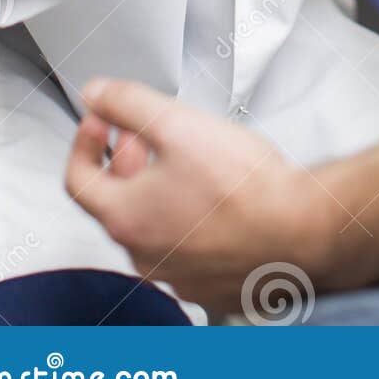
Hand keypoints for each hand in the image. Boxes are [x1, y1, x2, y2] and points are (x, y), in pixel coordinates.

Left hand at [65, 77, 329, 317]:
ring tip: (186, 161)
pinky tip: (214, 198)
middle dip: (125, 160)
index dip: (83, 141)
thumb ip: (127, 102)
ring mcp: (177, 275)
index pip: (77, 179)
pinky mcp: (209, 284)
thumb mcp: (178, 122)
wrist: (301, 231)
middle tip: (143, 133)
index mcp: (126, 217)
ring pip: (152, 226)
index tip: (98, 120)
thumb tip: (95, 94)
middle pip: (116, 202)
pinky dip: (188, 219)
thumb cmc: (245, 188)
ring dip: (157, 191)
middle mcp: (143, 255)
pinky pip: (186, 248)